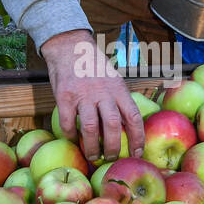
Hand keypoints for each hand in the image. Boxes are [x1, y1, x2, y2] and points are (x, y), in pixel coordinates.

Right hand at [40, 29, 145, 162]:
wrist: (70, 45)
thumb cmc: (94, 67)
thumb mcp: (113, 79)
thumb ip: (119, 99)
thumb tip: (128, 126)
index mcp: (119, 89)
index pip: (134, 116)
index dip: (138, 137)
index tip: (138, 152)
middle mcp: (103, 92)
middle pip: (113, 125)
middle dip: (114, 147)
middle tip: (112, 158)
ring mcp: (83, 94)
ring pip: (90, 128)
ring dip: (92, 147)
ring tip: (93, 156)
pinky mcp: (64, 96)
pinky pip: (67, 122)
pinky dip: (70, 135)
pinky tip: (73, 139)